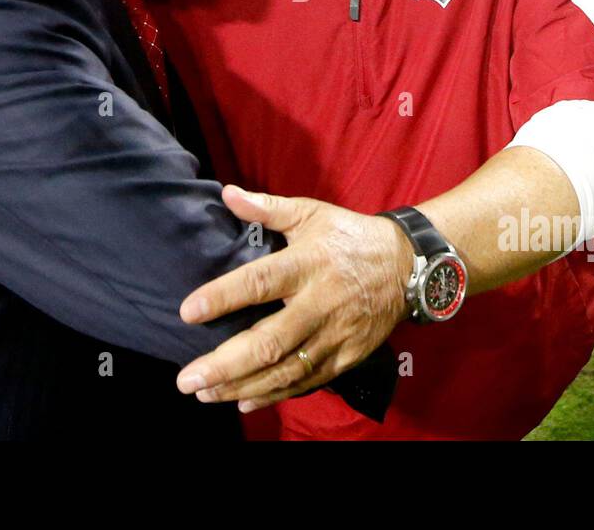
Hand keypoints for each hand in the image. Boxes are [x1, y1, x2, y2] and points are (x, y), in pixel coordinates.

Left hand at [176, 184, 410, 412]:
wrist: (407, 266)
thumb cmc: (348, 236)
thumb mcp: (311, 213)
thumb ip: (267, 208)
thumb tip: (227, 193)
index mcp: (307, 263)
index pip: (259, 282)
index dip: (222, 297)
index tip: (188, 312)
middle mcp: (320, 303)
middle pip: (269, 341)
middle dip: (225, 364)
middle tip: (187, 379)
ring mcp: (335, 335)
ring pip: (285, 370)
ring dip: (242, 386)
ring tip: (205, 392)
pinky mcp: (347, 356)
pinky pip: (307, 381)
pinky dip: (275, 394)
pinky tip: (243, 401)